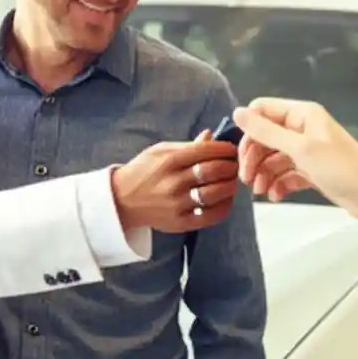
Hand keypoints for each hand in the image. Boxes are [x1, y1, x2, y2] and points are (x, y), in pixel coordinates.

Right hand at [111, 137, 239, 232]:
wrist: (122, 200)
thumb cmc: (144, 171)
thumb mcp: (160, 151)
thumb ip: (188, 146)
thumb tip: (211, 136)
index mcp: (169, 160)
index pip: (206, 151)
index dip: (225, 149)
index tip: (232, 150)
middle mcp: (173, 182)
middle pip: (213, 171)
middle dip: (230, 166)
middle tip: (235, 165)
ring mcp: (177, 204)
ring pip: (214, 193)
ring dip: (230, 186)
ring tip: (232, 181)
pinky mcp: (180, 223)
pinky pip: (210, 216)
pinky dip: (224, 207)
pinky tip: (226, 199)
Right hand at [232, 98, 357, 222]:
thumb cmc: (340, 168)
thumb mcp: (301, 148)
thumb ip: (267, 131)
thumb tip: (237, 112)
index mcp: (302, 114)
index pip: (262, 110)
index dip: (248, 130)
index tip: (241, 154)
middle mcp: (303, 128)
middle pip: (265, 136)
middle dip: (253, 157)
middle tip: (246, 180)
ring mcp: (307, 150)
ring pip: (274, 157)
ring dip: (263, 173)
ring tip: (260, 192)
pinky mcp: (311, 170)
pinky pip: (286, 173)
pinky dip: (278, 184)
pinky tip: (275, 196)